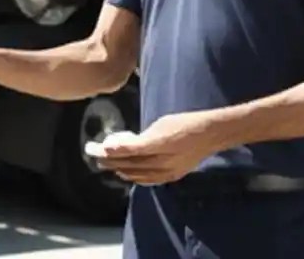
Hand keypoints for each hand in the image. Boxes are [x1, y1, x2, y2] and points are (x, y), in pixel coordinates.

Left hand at [96, 111, 221, 185]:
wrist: (210, 135)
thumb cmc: (184, 123)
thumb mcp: (160, 124)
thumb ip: (140, 137)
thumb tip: (118, 144)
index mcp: (157, 144)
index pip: (126, 151)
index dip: (108, 151)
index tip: (94, 147)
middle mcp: (161, 162)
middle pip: (128, 164)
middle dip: (108, 160)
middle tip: (93, 154)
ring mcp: (167, 172)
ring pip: (136, 174)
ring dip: (118, 169)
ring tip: (105, 163)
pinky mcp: (172, 176)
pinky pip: (147, 180)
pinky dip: (134, 177)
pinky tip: (126, 173)